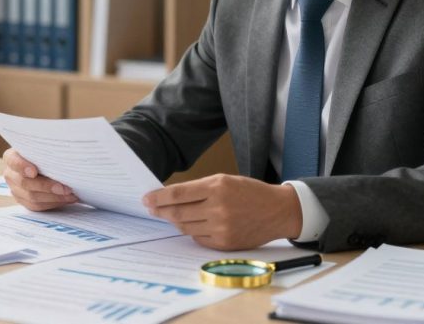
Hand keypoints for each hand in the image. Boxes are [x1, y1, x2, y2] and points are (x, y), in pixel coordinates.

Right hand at [2, 148, 78, 210]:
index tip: (34, 172)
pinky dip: (53, 203)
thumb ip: (47, 151)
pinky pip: (37, 206)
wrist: (43, 162)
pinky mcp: (23, 201)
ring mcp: (15, 189)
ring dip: (54, 197)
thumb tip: (65, 155)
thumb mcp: (43, 147)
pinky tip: (67, 199)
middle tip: (64, 188)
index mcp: (11, 157)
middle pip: (25, 183)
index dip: (22, 166)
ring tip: (70, 194)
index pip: (13, 160)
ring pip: (32, 197)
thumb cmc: (44, 152)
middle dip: (47, 186)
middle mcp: (10, 174)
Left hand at [142, 174, 302, 250]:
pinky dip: (191, 231)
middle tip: (151, 209)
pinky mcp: (224, 243)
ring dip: (174, 221)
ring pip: (185, 227)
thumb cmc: (250, 192)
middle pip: (178, 213)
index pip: (178, 194)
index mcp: (217, 187)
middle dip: (160, 211)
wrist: (277, 211)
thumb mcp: (225, 181)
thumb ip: (199, 189)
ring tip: (169, 215)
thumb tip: (171, 197)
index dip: (158, 197)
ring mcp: (221, 228)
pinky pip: (198, 238)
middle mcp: (218, 208)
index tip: (146, 199)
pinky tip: (191, 224)